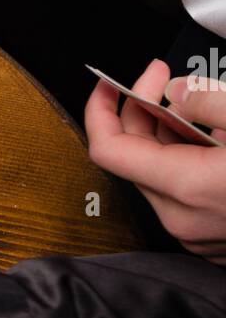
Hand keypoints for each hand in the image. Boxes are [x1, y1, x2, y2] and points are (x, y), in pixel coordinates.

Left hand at [85, 59, 225, 260]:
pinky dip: (186, 162)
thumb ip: (208, 99)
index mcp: (188, 186)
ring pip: (159, 177)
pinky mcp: (213, 241)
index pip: (109, 149)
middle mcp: (183, 218)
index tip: (110, 81)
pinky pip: (183, 196)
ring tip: (198, 106)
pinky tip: (214, 141)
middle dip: (141, 111)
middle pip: (133, 160)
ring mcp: (197, 235)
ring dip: (166, 136)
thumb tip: (175, 92)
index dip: (102, 108)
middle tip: (163, 76)